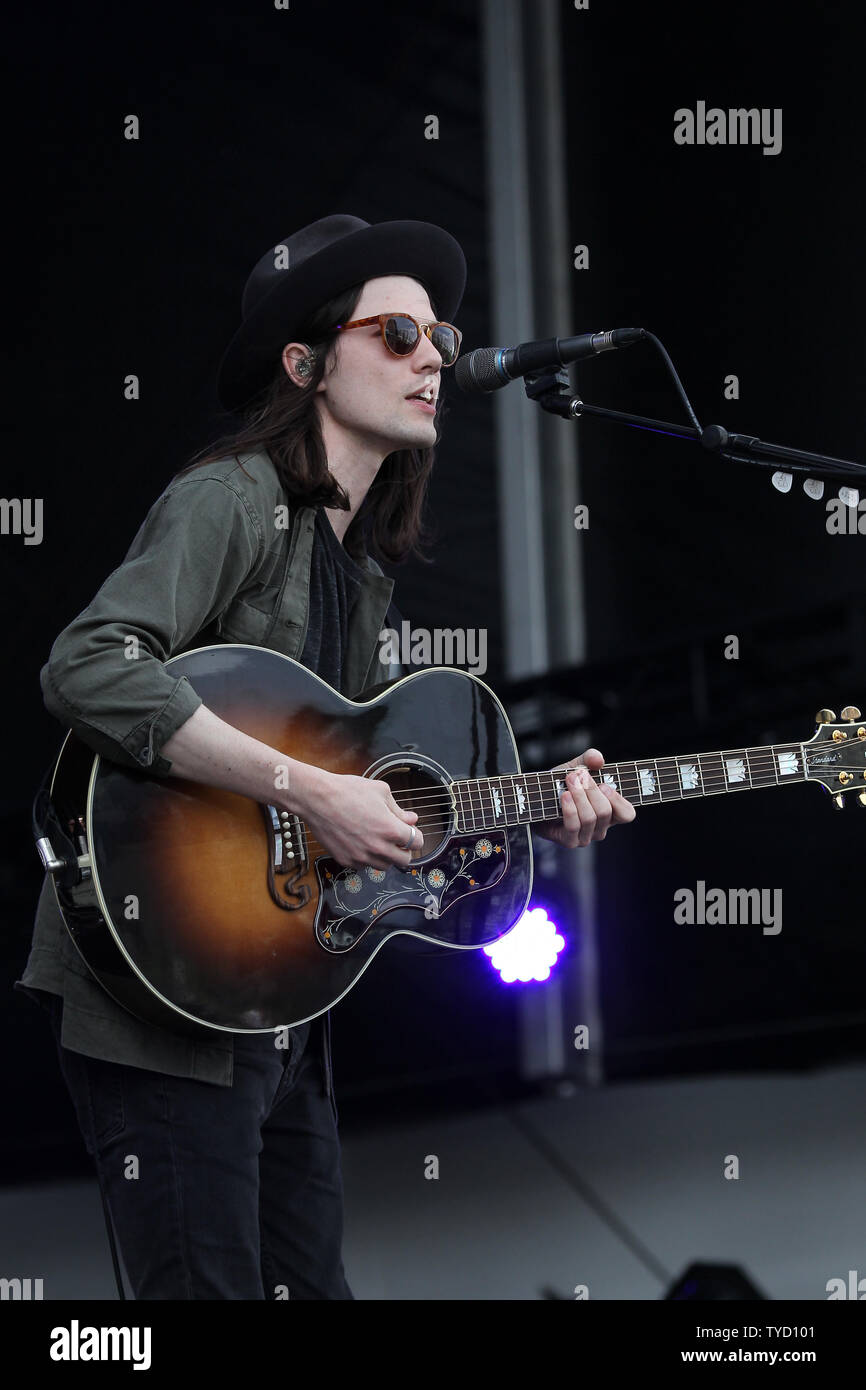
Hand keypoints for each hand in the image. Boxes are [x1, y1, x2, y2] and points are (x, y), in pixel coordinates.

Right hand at [289, 767, 423, 869]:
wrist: (317, 798)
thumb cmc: (347, 790)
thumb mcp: (380, 792)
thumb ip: (398, 810)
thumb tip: (411, 819)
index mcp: (390, 829)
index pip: (416, 842)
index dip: (415, 835)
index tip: (410, 831)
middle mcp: (377, 847)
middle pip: (404, 860)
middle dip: (404, 849)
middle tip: (396, 838)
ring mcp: (361, 856)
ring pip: (384, 866)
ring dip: (386, 855)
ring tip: (377, 839)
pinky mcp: (345, 860)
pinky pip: (363, 865)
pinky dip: (366, 857)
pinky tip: (360, 842)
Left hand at [535, 748, 635, 847]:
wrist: (537, 798)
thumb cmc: (562, 783)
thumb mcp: (577, 766)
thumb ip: (590, 759)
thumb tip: (598, 760)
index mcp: (610, 813)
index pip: (627, 814)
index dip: (618, 799)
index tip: (604, 784)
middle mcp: (600, 828)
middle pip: (605, 812)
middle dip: (591, 790)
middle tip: (578, 775)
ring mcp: (586, 837)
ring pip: (590, 818)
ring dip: (579, 796)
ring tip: (570, 780)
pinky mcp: (569, 841)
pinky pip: (573, 826)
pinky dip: (570, 809)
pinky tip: (564, 796)